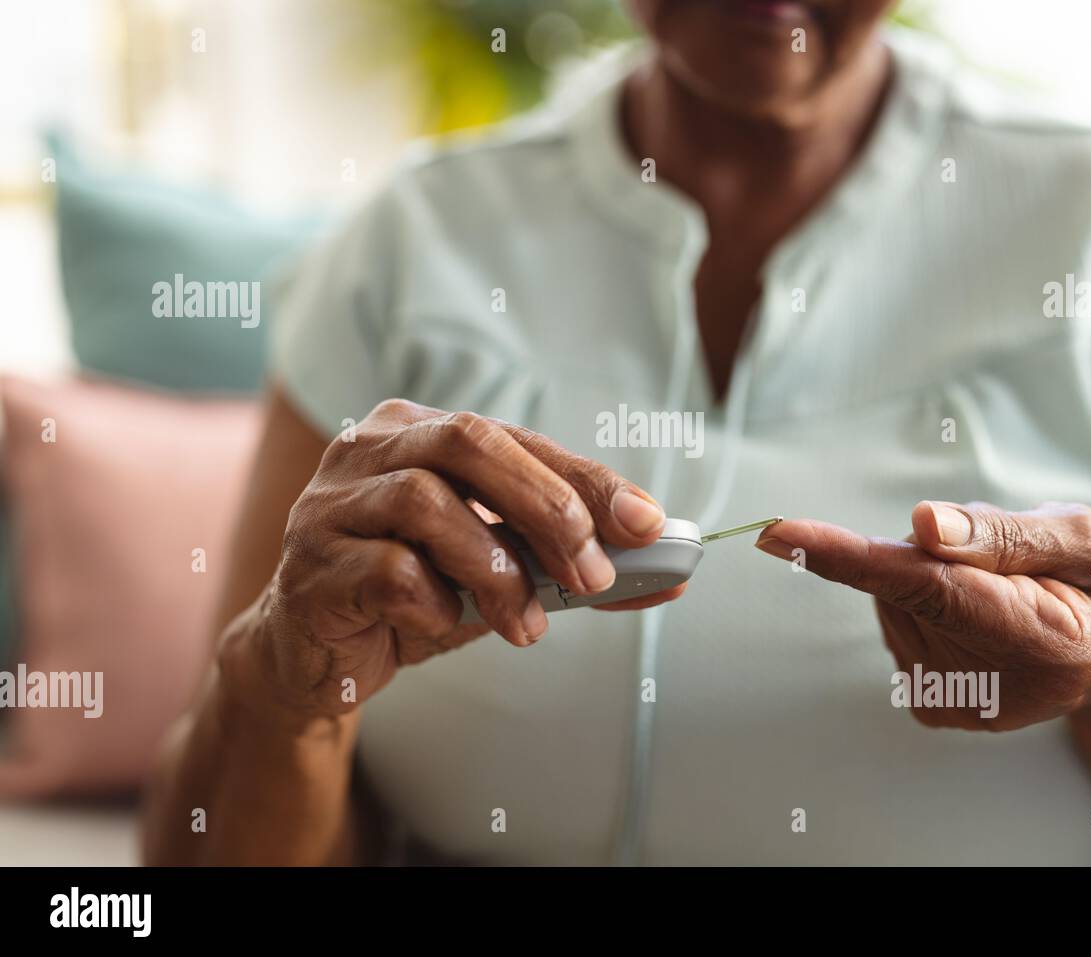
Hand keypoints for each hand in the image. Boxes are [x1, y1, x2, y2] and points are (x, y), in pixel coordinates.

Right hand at [222, 399, 683, 720]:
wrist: (313, 657)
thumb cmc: (413, 595)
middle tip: (593, 575)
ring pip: (426, 502)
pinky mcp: (311, 565)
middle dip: (548, 508)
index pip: (516, 438)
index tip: (647, 523)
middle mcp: (369, 447)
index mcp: (419, 430)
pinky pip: (389, 571)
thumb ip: (568, 565)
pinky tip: (444, 624)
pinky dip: (436, 603)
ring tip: (526, 625)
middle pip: (470, 444)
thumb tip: (666, 573)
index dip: (587, 478)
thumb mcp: (499, 573)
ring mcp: (330, 502)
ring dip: (496, 570)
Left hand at [755, 501, 1090, 730]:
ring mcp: (957, 705)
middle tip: (1011, 557)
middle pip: (906, 581)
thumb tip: (921, 527)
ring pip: (894, 597)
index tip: (779, 535)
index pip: (923, 587)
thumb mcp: (1082, 537)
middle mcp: (989, 688)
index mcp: (1040, 641)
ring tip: (1005, 587)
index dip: (846, 557)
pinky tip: (980, 613)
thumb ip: (1001, 534)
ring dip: (934, 574)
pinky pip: (896, 621)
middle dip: (936, 548)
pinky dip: (925, 602)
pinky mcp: (934, 706)